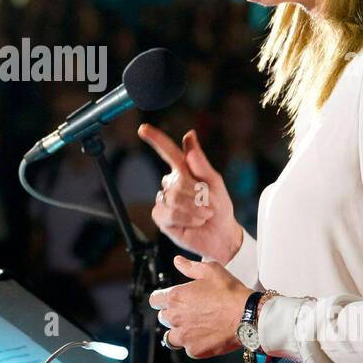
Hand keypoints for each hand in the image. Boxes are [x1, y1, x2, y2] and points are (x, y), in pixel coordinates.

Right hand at [138, 124, 241, 262]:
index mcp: (184, 171)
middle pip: (177, 181)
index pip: (168, 152)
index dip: (156, 140)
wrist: (220, 234)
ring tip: (203, 215)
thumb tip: (189, 135)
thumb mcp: (214, 182)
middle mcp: (171, 184)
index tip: (143, 128)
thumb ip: (199, 160)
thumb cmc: (219, 207)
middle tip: (208, 205)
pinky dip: (186, 218)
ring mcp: (164, 200)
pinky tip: (193, 222)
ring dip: (194, 209)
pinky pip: (169, 213)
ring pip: (173, 198)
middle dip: (197, 195)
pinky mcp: (161, 217)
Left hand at [149, 255, 251, 357]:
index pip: (154, 300)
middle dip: (173, 314)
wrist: (248, 316)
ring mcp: (184, 336)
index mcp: (176, 297)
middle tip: (190, 312)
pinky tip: (206, 336)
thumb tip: (178, 262)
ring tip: (195, 327)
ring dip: (179, 332)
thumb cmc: (230, 292)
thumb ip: (190, 267)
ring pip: (171, 336)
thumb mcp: (211, 270)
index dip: (161, 299)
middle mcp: (175, 317)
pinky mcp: (194, 350)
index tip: (168, 300)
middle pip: (163, 318)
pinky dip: (194, 343)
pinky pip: (187, 348)